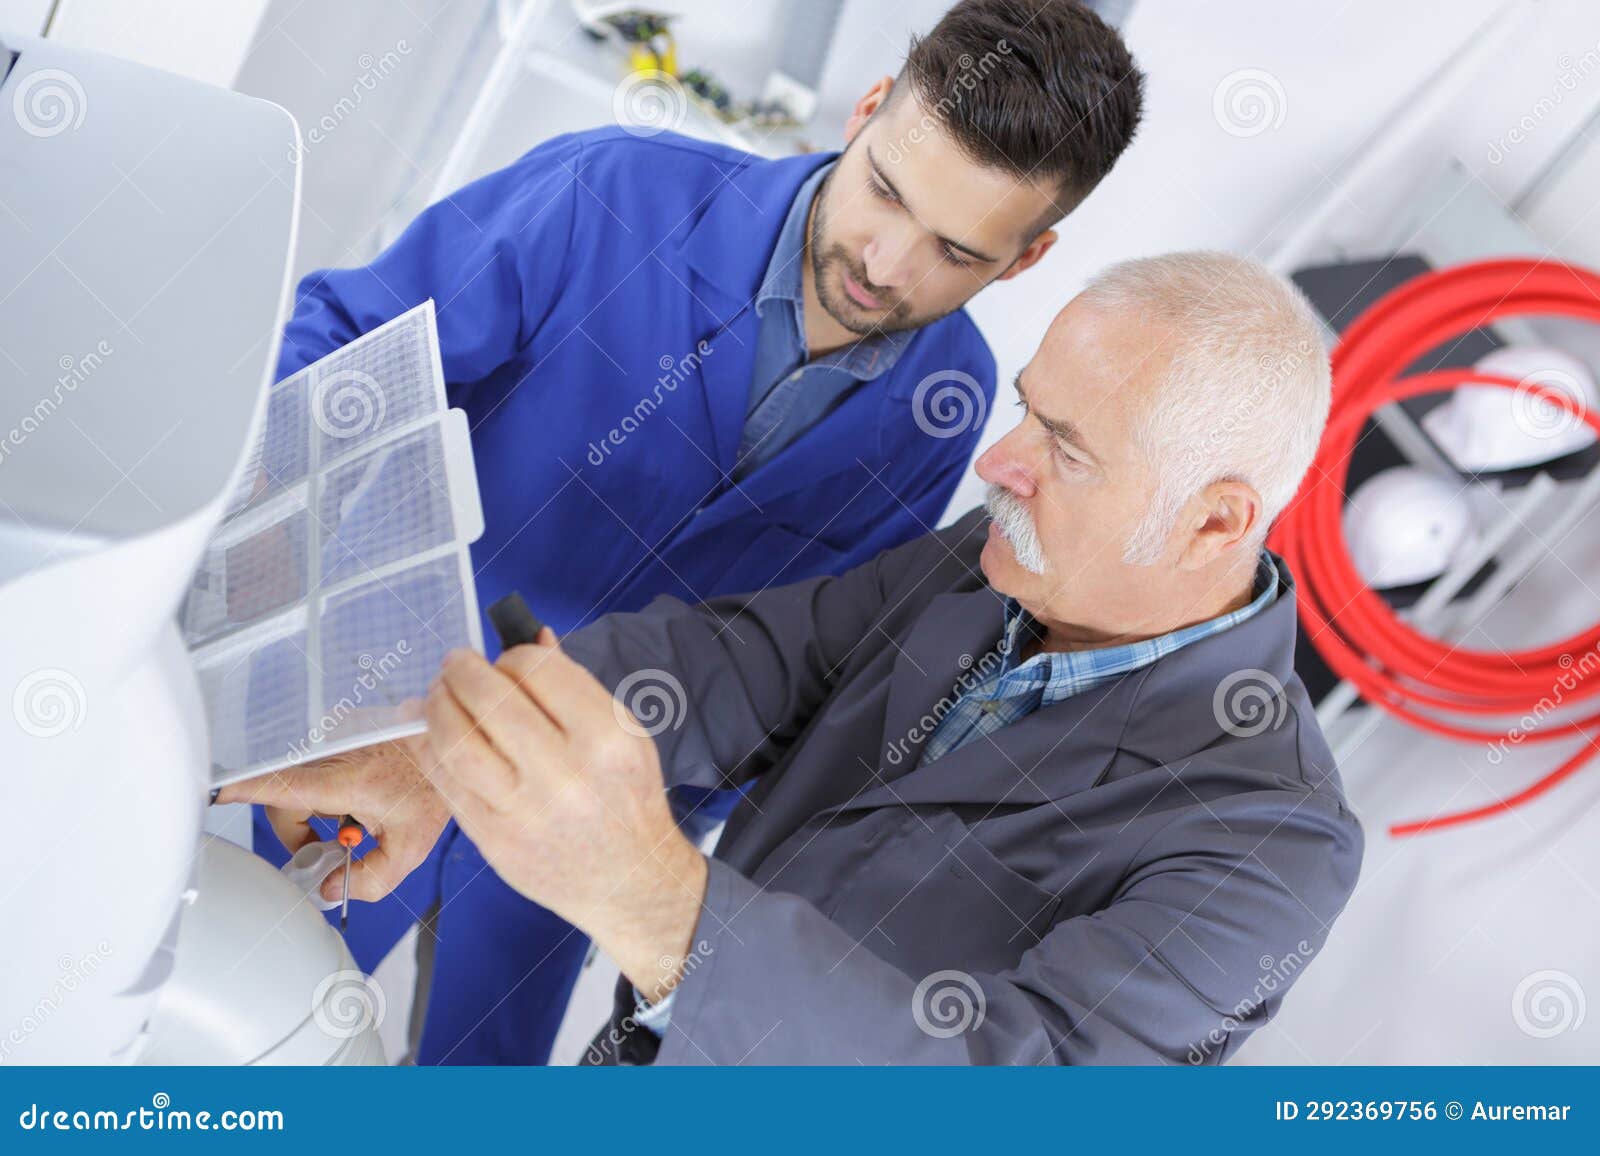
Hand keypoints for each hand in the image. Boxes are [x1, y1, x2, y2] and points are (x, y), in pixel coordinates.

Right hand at [215, 728, 447, 903]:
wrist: (454, 744)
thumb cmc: (433, 787)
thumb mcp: (410, 848)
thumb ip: (369, 880)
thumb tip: (328, 889)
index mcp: (347, 780)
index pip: (281, 785)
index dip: (243, 788)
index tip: (214, 790)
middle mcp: (335, 754)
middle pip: (283, 798)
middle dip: (296, 832)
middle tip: (326, 850)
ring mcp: (336, 740)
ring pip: (297, 784)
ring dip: (315, 811)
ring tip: (354, 821)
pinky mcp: (339, 732)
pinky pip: (314, 768)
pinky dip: (327, 791)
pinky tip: (360, 798)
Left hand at [423, 634, 706, 1002]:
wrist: (628, 879)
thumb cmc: (625, 798)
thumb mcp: (622, 733)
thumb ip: (574, 685)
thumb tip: (531, 636)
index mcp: (604, 738)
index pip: (535, 669)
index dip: (510, 656)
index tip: (505, 662)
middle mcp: (564, 774)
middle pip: (488, 698)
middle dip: (461, 670)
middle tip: (455, 665)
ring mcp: (523, 811)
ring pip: (455, 740)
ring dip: (436, 705)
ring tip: (438, 695)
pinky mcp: (493, 839)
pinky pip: (444, 781)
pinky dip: (431, 748)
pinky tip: (435, 735)